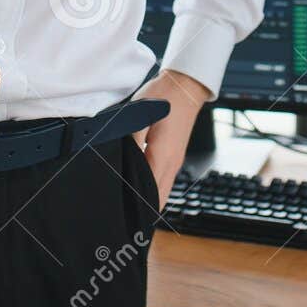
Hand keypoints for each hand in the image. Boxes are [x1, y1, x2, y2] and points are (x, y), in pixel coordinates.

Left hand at [132, 70, 210, 208]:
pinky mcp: (175, 156)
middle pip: (158, 199)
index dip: (138, 209)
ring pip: (163, 192)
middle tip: (124, 219)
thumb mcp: (140, 115)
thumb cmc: (164, 97)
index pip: (150, 195)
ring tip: (131, 207)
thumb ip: (130, 140)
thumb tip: (119, 158)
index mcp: (162, 157)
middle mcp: (171, 164)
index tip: (124, 219)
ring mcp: (175, 161)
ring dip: (150, 201)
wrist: (186, 87)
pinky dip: (155, 190)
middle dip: (143, 211)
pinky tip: (142, 187)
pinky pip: (165, 182)